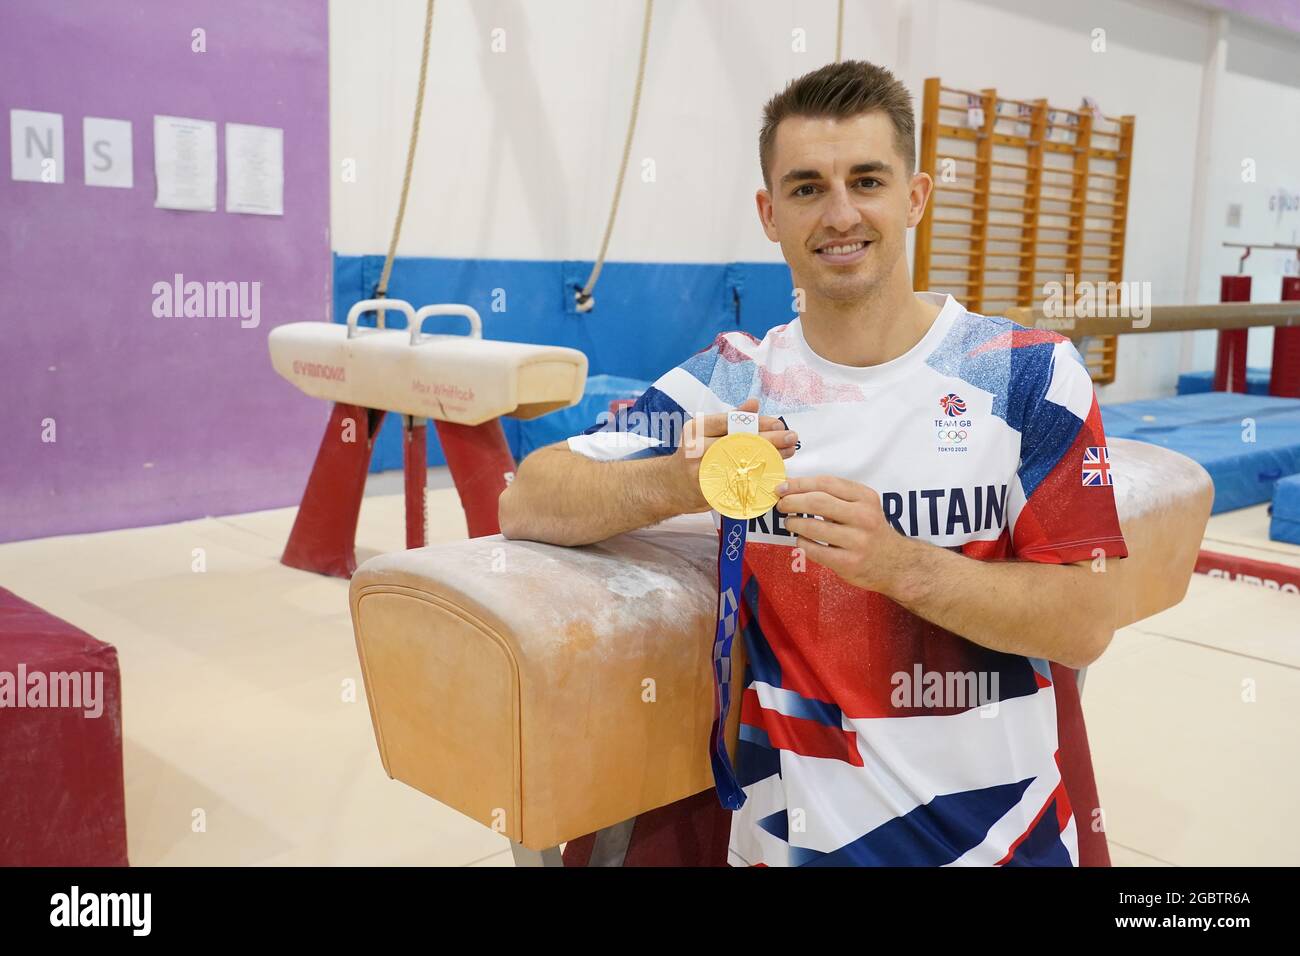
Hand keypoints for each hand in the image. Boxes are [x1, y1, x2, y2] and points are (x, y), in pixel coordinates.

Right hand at [671, 398, 797, 513]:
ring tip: (788, 452)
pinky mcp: (709, 492)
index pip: (731, 422)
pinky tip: (775, 473)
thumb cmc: (693, 455)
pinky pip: (739, 484)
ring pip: (742, 463)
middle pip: (739, 442)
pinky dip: (759, 478)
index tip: (779, 423)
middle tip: (792, 437)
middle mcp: (696, 449)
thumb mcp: (706, 432)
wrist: (671, 486)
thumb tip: (754, 403)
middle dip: (770, 439)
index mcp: (696, 430)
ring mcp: (701, 472)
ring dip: (770, 458)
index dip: (758, 422)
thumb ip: (731, 419)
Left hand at [776, 475, 914, 594]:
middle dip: (791, 502)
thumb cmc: (870, 530)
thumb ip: (834, 496)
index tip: (782, 487)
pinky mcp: (848, 562)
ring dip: (793, 523)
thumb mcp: (862, 506)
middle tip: (781, 505)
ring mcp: (857, 541)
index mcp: (865, 497)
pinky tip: (801, 540)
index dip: (799, 483)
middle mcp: (864, 517)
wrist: (895, 563)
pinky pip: (814, 550)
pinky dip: (801, 543)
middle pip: (817, 503)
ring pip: (812, 527)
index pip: (826, 483)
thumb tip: (793, 487)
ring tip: (789, 522)